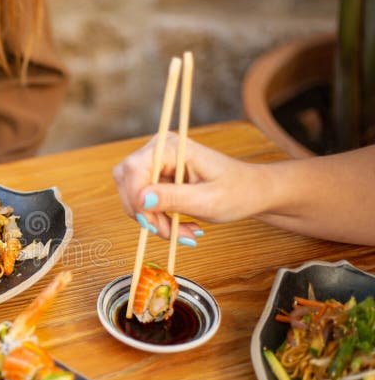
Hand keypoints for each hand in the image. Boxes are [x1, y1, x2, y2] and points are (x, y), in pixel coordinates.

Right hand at [112, 133, 266, 239]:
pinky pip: (142, 203)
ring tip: (183, 231)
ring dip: (153, 220)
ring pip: (133, 197)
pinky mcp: (156, 178)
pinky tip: (179, 226)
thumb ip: (173, 198)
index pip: (134, 169)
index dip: (135, 198)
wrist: (250, 192)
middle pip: (128, 184)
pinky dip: (157, 220)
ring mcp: (155, 164)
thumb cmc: (237, 191)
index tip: (152, 223)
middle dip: (145, 214)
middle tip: (168, 232)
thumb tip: (140, 199)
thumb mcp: (207, 200)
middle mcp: (158, 150)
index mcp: (172, 147)